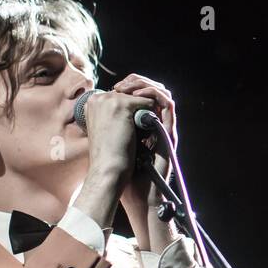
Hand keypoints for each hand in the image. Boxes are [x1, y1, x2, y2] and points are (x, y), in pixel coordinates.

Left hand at [111, 74, 176, 210]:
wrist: (123, 185)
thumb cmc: (114, 168)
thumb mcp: (109, 139)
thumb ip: (110, 123)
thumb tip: (98, 105)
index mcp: (142, 125)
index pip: (144, 95)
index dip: (131, 86)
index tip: (116, 87)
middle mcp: (155, 125)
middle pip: (155, 92)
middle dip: (139, 82)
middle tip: (123, 84)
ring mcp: (163, 129)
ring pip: (163, 95)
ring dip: (147, 85)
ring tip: (131, 88)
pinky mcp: (168, 134)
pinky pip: (168, 105)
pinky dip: (154, 95)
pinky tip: (139, 95)